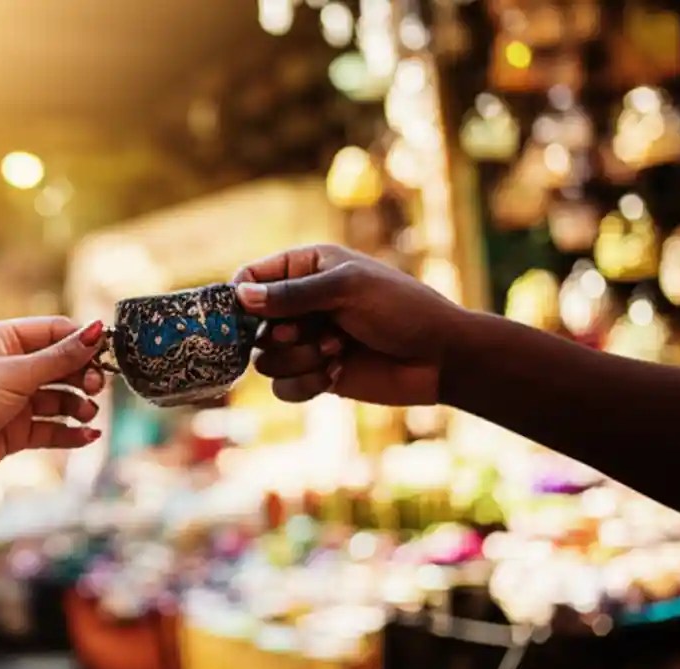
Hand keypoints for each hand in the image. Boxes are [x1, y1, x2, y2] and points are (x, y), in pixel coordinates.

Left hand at [0, 317, 107, 486]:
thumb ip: (60, 357)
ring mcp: (14, 399)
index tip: (107, 354)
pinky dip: (70, 431)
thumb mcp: (16, 375)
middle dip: (83, 376)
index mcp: (3, 339)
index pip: (54, 331)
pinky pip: (52, 426)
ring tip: (88, 414)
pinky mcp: (16, 430)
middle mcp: (10, 366)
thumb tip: (96, 330)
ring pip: (59, 397)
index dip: (82, 342)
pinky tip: (89, 435)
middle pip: (61, 365)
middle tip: (97, 388)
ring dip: (78, 405)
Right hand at [233, 244, 467, 405]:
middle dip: (280, 333)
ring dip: (300, 358)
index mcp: (306, 268)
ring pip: (265, 360)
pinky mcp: (314, 376)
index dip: (240, 297)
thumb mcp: (347, 288)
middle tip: (309, 332)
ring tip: (337, 350)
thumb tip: (241, 297)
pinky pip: (283, 388)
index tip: (244, 314)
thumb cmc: (402, 309)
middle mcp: (299, 305)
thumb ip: (292, 293)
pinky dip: (307, 383)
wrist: (439, 357)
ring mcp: (305, 342)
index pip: (251, 278)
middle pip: (250, 325)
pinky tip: (338, 372)